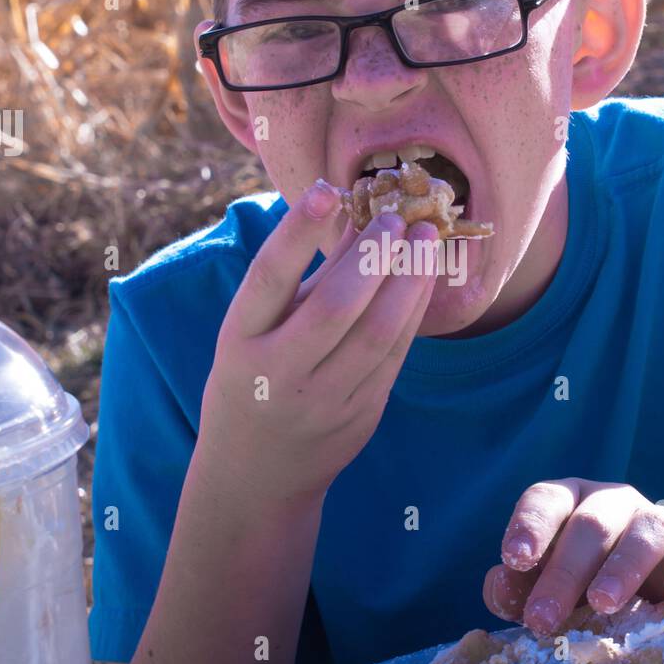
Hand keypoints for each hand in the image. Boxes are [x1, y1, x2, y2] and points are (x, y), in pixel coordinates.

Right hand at [198, 180, 438, 502]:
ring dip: (408, 281)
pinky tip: (423, 281)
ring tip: (424, 241)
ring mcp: (321, 402)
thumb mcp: (258, 330)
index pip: (268, 279)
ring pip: (376, 334)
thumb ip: (307, 279)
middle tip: (397, 218)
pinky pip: (394, 358)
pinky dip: (413, 313)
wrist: (256, 473)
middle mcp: (278, 374)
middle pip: (335, 308)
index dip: (297, 232)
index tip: (328, 189)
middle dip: (374, 256)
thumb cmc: (252, 380)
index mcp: (239, 343)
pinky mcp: (360, 417)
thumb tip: (357, 218)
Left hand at [482, 479, 663, 634]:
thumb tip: (499, 585)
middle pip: (589, 526)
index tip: (513, 559)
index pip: (546, 499)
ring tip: (602, 604)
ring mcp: (656, 523)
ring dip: (620, 570)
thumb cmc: (578, 588)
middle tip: (543, 618)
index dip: (529, 526)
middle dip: (563, 572)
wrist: (647, 604)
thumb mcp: (541, 587)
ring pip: (642, 535)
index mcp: (569, 502)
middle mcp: (612, 503)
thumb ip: (514, 588)